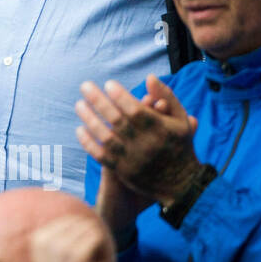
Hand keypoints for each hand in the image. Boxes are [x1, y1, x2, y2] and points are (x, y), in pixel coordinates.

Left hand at [76, 75, 201, 205]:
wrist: (182, 183)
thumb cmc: (179, 144)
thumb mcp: (180, 120)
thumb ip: (166, 97)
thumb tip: (149, 77)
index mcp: (160, 129)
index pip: (135, 110)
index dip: (120, 96)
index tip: (108, 84)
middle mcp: (145, 144)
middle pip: (116, 120)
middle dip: (98, 101)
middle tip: (84, 86)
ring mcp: (132, 159)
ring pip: (105, 137)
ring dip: (89, 119)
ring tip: (79, 105)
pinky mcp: (123, 171)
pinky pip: (101, 156)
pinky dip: (88, 143)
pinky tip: (79, 129)